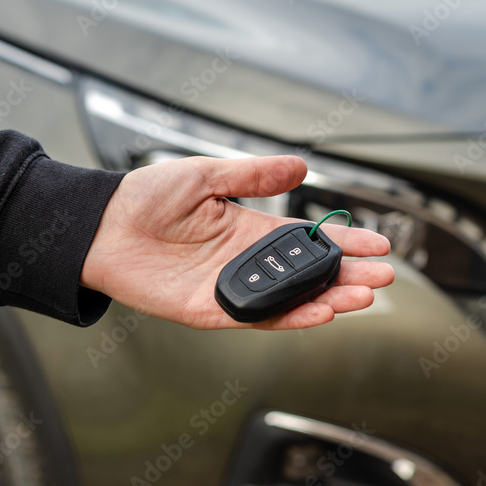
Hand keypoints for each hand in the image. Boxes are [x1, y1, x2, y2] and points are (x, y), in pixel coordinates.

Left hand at [81, 155, 394, 329]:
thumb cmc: (145, 198)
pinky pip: (259, 318)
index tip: (378, 243)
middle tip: (384, 277)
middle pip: (309, 274)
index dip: (343, 242)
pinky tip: (320, 311)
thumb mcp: (206, 175)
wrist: (101, 226)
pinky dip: (291, 316)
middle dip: (349, 276)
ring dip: (328, 300)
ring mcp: (231, 289)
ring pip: (291, 300)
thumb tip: (301, 167)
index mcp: (248, 229)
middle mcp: (245, 263)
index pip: (307, 240)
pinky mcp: (212, 311)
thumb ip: (254, 176)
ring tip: (363, 295)